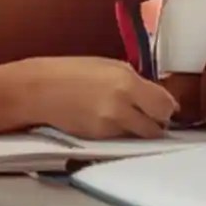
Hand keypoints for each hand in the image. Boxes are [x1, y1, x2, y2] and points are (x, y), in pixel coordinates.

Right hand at [19, 57, 178, 139]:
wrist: (40, 90)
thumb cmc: (72, 72)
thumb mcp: (110, 66)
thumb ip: (136, 82)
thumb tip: (157, 96)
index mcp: (127, 82)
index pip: (166, 105)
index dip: (166, 106)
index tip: (162, 104)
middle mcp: (122, 106)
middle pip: (158, 126)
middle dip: (156, 121)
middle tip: (147, 112)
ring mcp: (110, 126)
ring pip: (141, 135)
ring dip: (139, 128)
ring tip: (124, 115)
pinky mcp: (100, 139)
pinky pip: (122, 138)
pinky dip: (121, 132)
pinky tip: (106, 119)